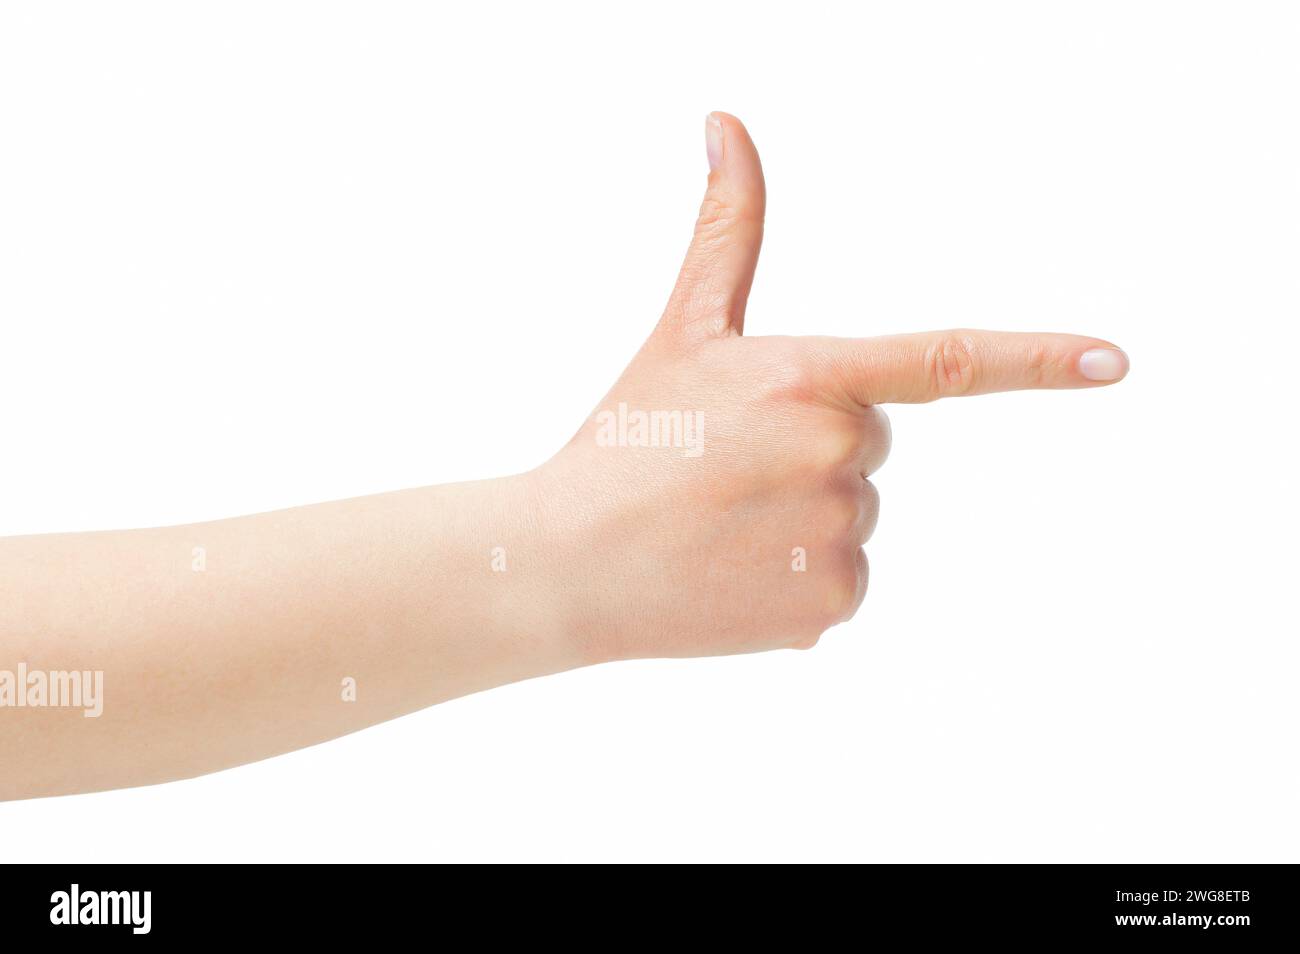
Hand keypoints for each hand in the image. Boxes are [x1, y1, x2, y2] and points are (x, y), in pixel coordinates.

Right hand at [532, 112, 1127, 661]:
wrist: (568, 562)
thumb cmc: (624, 439)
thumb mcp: (681, 330)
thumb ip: (726, 228)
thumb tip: (725, 124)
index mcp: (809, 377)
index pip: (946, 361)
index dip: (1038, 359)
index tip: (1113, 361)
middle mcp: (837, 454)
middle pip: (870, 442)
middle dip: (813, 448)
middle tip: (729, 468)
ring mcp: (836, 534)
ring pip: (853, 512)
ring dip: (801, 516)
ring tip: (722, 525)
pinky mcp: (830, 605)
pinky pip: (842, 579)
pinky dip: (797, 577)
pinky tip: (733, 572)